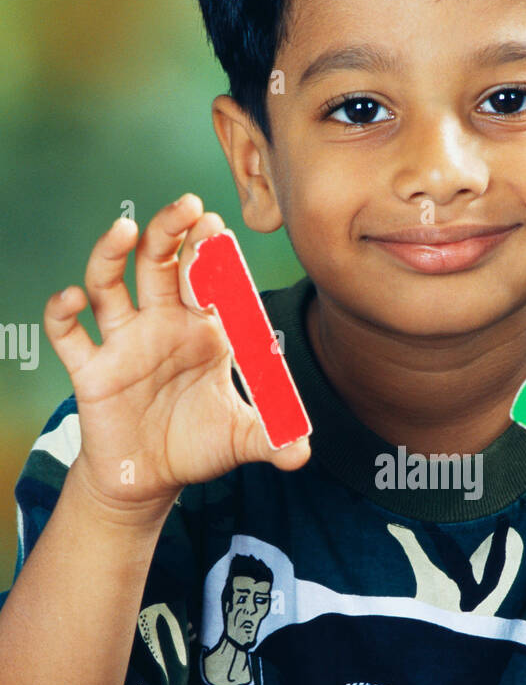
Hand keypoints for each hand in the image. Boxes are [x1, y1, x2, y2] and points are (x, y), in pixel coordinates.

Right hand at [44, 195, 310, 515]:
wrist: (150, 477)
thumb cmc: (196, 445)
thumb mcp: (241, 440)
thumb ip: (274, 438)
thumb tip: (303, 453)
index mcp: (202, 331)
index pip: (208, 281)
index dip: (213, 256)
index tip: (220, 231)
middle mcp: (161, 325)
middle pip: (160, 263)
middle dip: (172, 232)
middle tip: (188, 207)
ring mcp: (124, 343)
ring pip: (110, 284)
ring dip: (112, 254)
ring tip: (125, 230)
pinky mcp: (92, 371)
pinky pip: (70, 334)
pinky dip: (64, 313)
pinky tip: (71, 298)